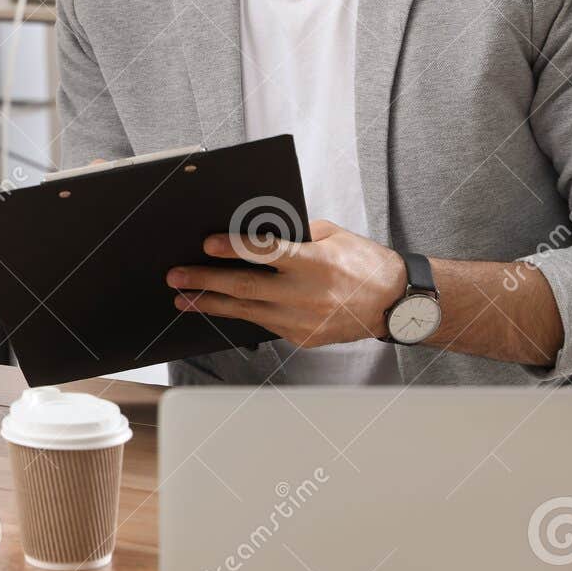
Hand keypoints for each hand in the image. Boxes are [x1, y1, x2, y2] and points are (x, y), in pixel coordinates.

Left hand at [166, 220, 405, 347]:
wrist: (396, 303)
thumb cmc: (363, 262)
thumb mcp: (331, 235)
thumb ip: (293, 234)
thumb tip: (253, 232)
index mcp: (316, 263)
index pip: (267, 252)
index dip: (234, 248)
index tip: (206, 244)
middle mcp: (307, 295)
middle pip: (245, 287)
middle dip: (205, 281)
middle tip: (175, 276)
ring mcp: (303, 320)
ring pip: (246, 312)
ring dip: (210, 304)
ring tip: (182, 298)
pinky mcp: (301, 337)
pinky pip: (262, 323)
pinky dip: (239, 314)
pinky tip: (217, 308)